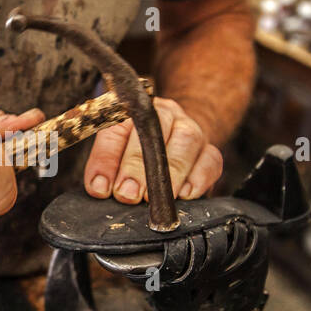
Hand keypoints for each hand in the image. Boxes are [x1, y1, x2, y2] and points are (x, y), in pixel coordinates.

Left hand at [82, 97, 221, 202]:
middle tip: (127, 193)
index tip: (100, 187)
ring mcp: (191, 130)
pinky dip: (198, 178)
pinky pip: (211, 160)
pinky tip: (185, 195)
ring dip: (170, 173)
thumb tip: (100, 188)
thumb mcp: (113, 153)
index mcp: (132, 112)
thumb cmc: (135, 152)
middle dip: (137, 166)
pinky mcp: (210, 150)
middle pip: (154, 132)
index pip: (117, 129)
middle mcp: (164, 115)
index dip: (106, 159)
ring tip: (156, 198)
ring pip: (186, 141)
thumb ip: (105, 166)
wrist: (174, 139)